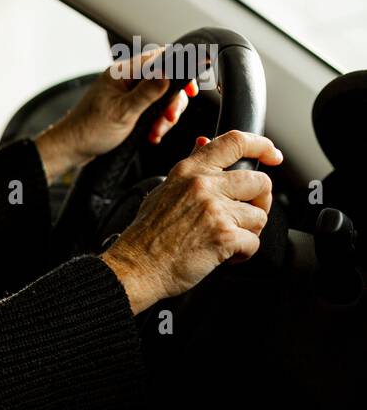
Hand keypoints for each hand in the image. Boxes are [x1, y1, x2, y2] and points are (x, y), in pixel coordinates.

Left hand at [34, 46, 199, 182]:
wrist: (71, 148)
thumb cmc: (89, 130)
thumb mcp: (123, 112)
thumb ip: (147, 92)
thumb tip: (168, 72)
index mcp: (122, 73)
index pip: (158, 57)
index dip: (179, 70)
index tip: (190, 88)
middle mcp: (125, 79)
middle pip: (165, 79)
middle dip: (171, 101)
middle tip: (168, 118)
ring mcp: (127, 93)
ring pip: (160, 97)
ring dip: (164, 116)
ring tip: (156, 132)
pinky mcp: (128, 107)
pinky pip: (151, 109)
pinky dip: (156, 122)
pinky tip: (151, 135)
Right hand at [99, 130, 283, 313]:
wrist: (136, 267)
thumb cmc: (146, 236)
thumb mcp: (164, 190)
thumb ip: (190, 166)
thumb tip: (204, 142)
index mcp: (189, 171)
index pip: (234, 142)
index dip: (261, 145)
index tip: (272, 154)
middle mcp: (202, 185)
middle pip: (260, 181)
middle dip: (260, 201)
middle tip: (246, 215)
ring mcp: (214, 210)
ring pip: (260, 215)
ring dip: (249, 232)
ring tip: (227, 239)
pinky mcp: (224, 235)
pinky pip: (254, 242)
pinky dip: (243, 253)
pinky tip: (225, 255)